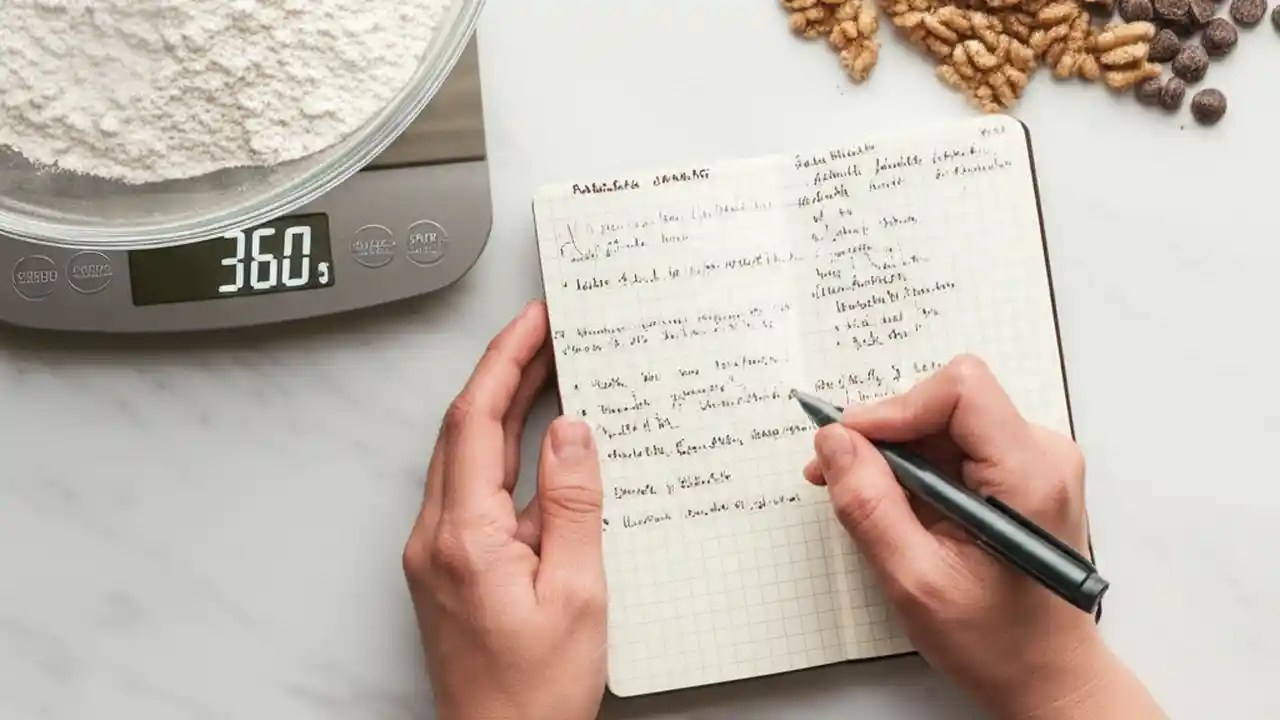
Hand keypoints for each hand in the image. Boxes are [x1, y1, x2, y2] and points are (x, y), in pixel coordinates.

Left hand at [403, 301, 606, 719]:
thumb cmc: (534, 691)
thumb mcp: (577, 594)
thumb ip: (573, 506)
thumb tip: (571, 432)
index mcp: (464, 537)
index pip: (476, 420)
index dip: (505, 360)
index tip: (534, 322)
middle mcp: (436, 537)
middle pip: (464, 429)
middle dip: (505, 372)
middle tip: (547, 334)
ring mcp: (436, 552)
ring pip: (466, 457)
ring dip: (503, 410)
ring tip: (549, 373)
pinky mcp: (448, 567)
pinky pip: (474, 490)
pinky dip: (506, 455)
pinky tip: (542, 449)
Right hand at [805, 356, 1162, 719]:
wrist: (1048, 674)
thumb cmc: (995, 642)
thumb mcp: (915, 581)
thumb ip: (870, 505)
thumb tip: (834, 441)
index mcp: (1030, 478)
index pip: (962, 390)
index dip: (895, 408)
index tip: (848, 445)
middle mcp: (1043, 454)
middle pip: (948, 401)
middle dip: (885, 432)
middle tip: (836, 475)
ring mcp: (1036, 460)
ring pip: (946, 419)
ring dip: (896, 451)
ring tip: (862, 496)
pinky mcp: (1022, 471)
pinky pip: (956, 441)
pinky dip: (916, 464)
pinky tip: (895, 503)